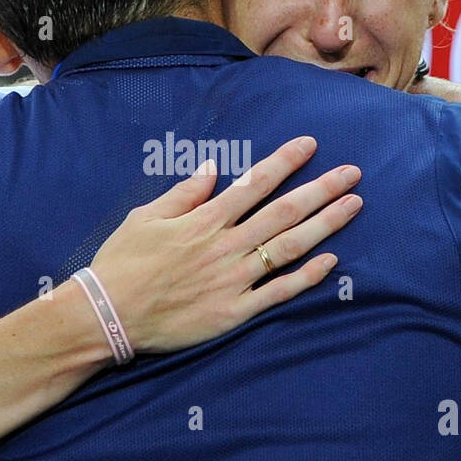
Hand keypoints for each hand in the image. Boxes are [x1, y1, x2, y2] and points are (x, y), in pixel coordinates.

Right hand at [89, 136, 361, 351]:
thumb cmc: (121, 264)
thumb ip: (184, 193)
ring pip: (288, 247)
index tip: (311, 144)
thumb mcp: (145, 218)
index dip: (285, 161)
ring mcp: (232, 280)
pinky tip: (331, 261)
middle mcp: (224, 246)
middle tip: (353, 173)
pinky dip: (306, 276)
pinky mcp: (233, 312)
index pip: (254, 183)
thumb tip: (213, 167)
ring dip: (325, 225)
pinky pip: (277, 292)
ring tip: (354, 206)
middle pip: (283, 211)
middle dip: (321, 189)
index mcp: (203, 220)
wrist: (107, 316)